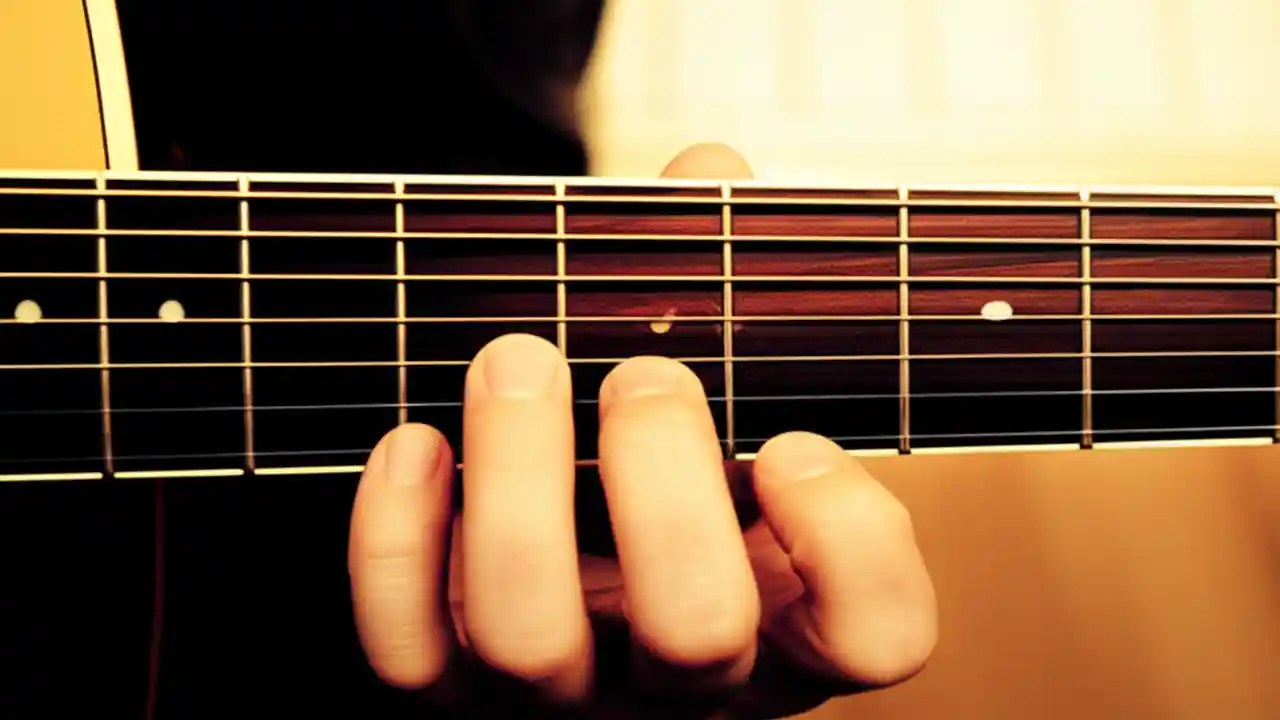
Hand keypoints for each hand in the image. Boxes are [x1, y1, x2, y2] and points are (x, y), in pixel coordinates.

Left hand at [347, 146, 936, 717]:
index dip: (847, 538)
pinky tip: (414, 444)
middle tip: (643, 372)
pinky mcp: (455, 694)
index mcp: (797, 614)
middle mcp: (693, 678)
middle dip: (664, 479)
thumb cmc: (669, 460)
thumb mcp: (725, 387)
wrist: (568, 543)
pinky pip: (411, 654)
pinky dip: (398, 544)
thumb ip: (732, 285)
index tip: (792, 440)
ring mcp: (571, 695)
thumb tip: (707, 176)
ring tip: (517, 363)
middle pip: (695, 631)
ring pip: (532, 641)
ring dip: (517, 483)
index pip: (879, 634)